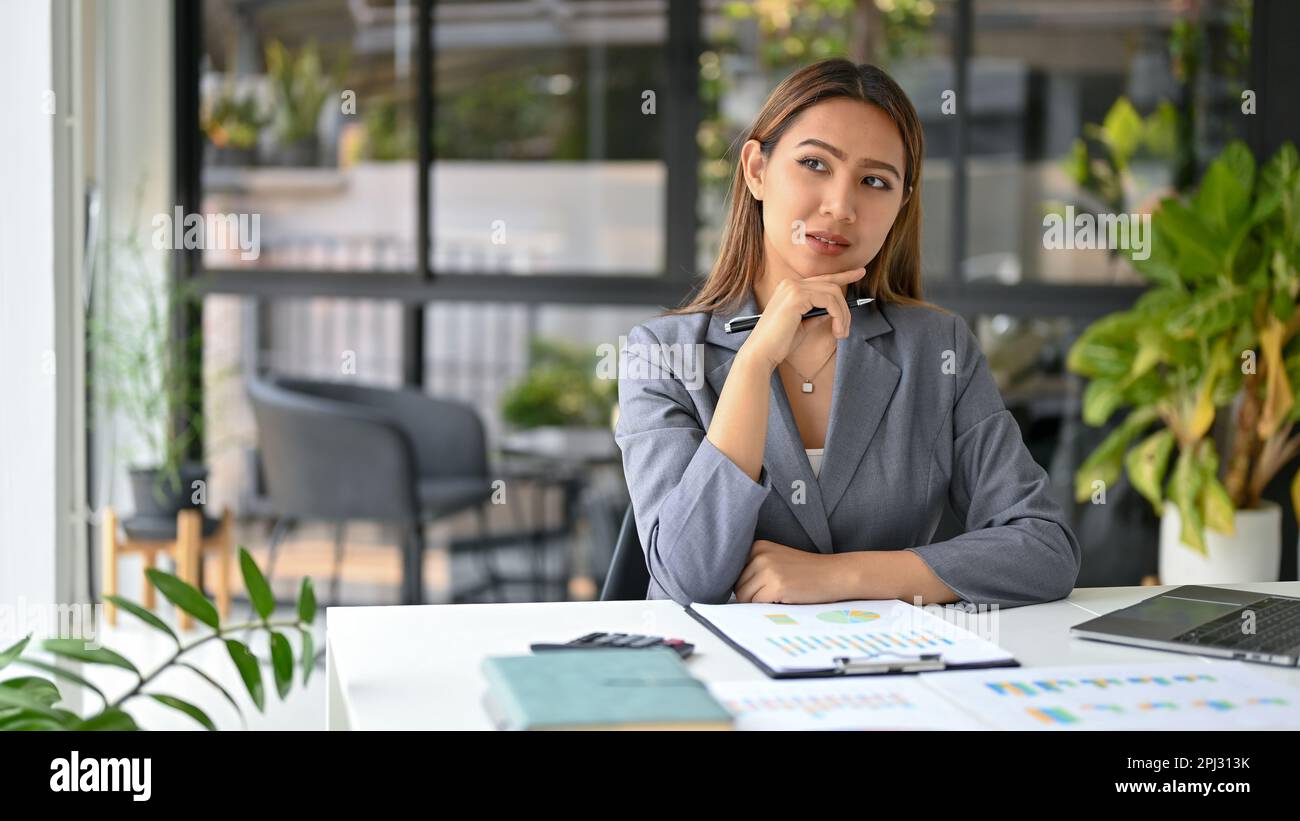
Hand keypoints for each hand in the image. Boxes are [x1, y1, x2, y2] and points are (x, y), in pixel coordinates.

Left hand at [733, 539, 848, 603]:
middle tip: (775, 593)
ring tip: (780, 595)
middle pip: (737, 586)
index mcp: (757, 546)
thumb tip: (726, 589)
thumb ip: (754, 568)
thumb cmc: (807, 572)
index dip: (745, 585)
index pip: (733, 573)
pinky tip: (785, 599)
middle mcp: (760, 555)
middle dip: (751, 596)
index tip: (759, 588)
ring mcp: (767, 569)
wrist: (835, 574)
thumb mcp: (777, 559)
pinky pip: (756, 605)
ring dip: (759, 603)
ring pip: (744, 598)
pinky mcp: (776, 586)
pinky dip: (767, 607)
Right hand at [740, 266, 866, 370]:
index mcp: (790, 288)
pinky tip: (837, 331)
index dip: (843, 275)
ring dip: (843, 315)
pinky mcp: (797, 296)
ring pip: (833, 293)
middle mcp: (791, 283)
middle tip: (846, 330)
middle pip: (831, 286)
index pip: (822, 278)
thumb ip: (816, 314)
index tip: (859, 272)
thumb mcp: (803, 325)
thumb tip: (831, 311)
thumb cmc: (779, 343)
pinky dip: (838, 316)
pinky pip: (829, 301)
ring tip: (841, 333)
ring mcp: (793, 287)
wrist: (762, 353)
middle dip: (845, 308)